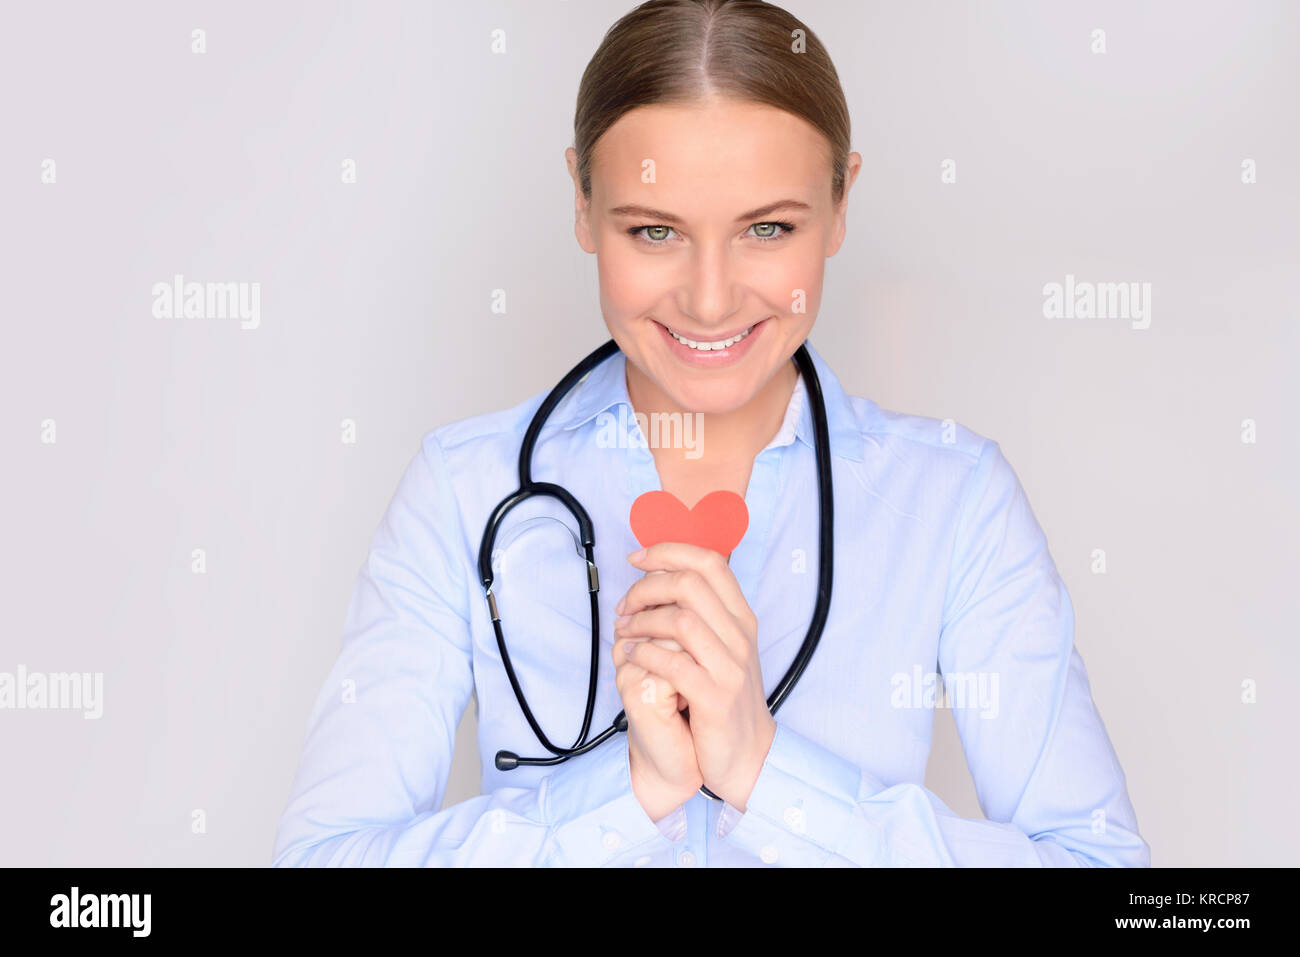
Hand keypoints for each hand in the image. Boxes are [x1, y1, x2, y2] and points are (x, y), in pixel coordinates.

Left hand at [614, 543, 776, 810]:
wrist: (746, 755)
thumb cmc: (724, 699)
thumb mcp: (721, 648)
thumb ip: (700, 613)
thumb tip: (659, 577)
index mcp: (741, 617)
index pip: (710, 562)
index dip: (668, 551)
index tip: (636, 558)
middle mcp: (740, 636)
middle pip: (689, 584)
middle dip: (646, 587)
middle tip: (625, 605)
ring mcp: (730, 667)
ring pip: (679, 620)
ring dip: (641, 621)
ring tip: (624, 632)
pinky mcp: (715, 698)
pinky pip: (672, 664)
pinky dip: (645, 654)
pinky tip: (633, 657)